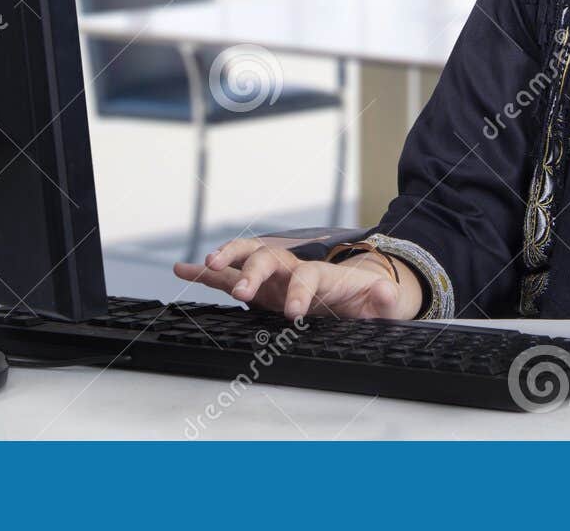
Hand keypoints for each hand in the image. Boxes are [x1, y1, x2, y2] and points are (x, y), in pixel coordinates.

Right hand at [173, 237, 417, 321]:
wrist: (359, 293)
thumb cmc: (368, 300)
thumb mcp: (383, 303)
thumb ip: (383, 298)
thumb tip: (387, 290)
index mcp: (323, 275)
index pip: (308, 276)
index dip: (299, 290)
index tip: (293, 311)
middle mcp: (293, 269)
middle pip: (270, 258)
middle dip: (253, 270)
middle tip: (242, 290)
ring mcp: (275, 276)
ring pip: (246, 259)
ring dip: (227, 260)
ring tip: (204, 264)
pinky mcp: (261, 287)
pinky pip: (230, 277)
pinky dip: (206, 274)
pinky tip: (182, 269)